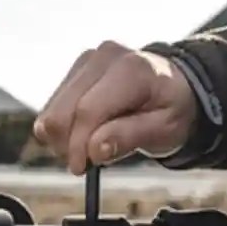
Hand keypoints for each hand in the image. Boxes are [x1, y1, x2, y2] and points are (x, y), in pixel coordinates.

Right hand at [33, 41, 197, 173]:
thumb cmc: (172, 108)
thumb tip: (94, 150)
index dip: (78, 144)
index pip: (88, 110)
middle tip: (83, 164)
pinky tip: (82, 134)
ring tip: (87, 148)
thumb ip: (130, 136)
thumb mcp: (164, 129)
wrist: (174, 84)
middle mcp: (104, 57)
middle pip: (63, 110)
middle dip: (67, 144)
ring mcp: (87, 60)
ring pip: (52, 109)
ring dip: (62, 138)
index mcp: (131, 69)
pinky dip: (62, 127)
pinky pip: (52, 105)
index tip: (80, 168)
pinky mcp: (76, 68)